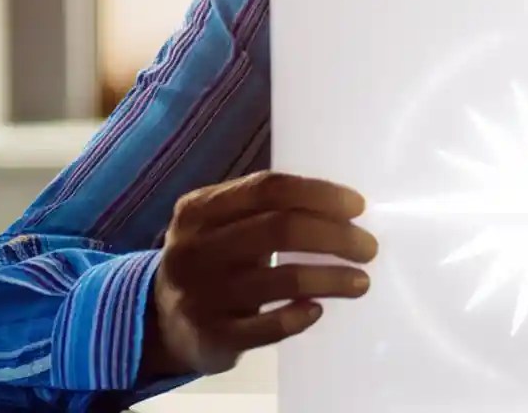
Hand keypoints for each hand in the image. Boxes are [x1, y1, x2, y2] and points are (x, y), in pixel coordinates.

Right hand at [143, 171, 378, 377]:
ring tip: (361, 281)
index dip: (320, 194)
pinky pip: (270, 326)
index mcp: (199, 209)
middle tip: (368, 247)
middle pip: (282, 229)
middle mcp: (195, 249)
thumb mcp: (220, 223)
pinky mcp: (213, 337)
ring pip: (284, 279)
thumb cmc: (213, 259)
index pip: (270, 189)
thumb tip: (344, 207)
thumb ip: (265, 208)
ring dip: (333, 278)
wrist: (159, 320)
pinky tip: (319, 309)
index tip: (358, 206)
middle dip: (337, 236)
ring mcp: (201, 295)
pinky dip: (301, 316)